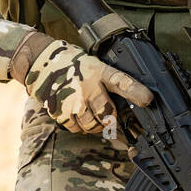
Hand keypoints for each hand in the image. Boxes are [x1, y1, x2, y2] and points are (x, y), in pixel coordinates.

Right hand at [21, 38, 153, 134]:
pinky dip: (78, 125)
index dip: (135, 91)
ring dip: (94, 124)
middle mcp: (88, 86)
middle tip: (107, 114)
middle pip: (108, 113)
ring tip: (89, 112)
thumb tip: (127, 99)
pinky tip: (75, 113)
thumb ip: (107, 80)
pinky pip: (76, 128)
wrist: (42, 62)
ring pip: (92, 125)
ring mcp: (74, 100)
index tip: (147, 99)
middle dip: (110, 118)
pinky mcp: (60, 111)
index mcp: (99, 72)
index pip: (121, 81)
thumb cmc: (73, 63)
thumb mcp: (94, 65)